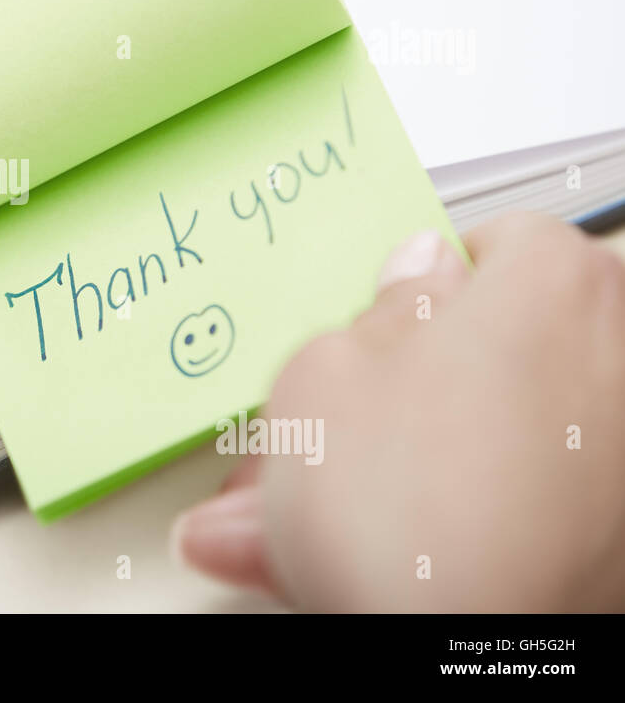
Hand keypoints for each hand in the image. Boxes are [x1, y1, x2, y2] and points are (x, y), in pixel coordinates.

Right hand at [172, 212, 624, 610]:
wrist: (462, 661)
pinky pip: (520, 506)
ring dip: (407, 469)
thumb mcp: (323, 374)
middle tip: (333, 434)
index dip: (430, 283)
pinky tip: (375, 556)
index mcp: (552, 288)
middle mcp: (619, 361)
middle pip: (502, 350)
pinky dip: (455, 524)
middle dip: (405, 391)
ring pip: (495, 443)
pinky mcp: (619, 541)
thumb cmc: (403, 517)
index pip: (503, 241)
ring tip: (308, 522)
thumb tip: (415, 283)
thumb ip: (377, 310)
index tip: (388, 324)